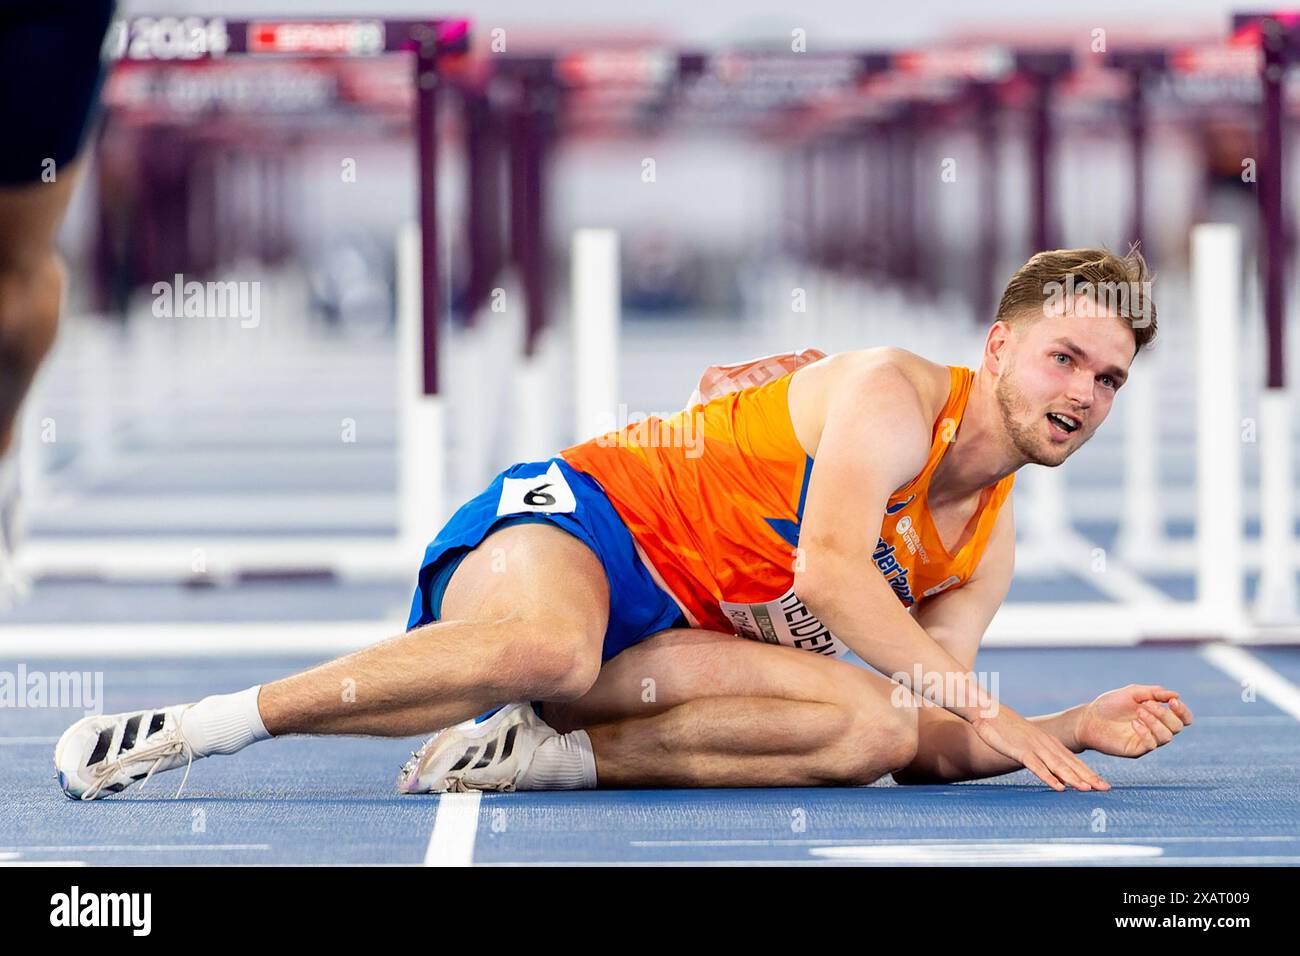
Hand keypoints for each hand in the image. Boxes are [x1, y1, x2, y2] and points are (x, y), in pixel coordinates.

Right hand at [971, 706, 1109, 791]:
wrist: (988, 711)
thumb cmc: (1006, 728)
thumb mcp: (1027, 740)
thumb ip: (1039, 753)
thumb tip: (1049, 767)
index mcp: (1049, 742)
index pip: (1073, 760)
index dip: (1089, 773)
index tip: (1103, 785)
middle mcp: (1046, 744)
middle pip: (1071, 763)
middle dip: (1089, 777)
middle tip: (1105, 789)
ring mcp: (1034, 747)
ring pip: (1058, 765)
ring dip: (1073, 778)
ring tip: (1088, 789)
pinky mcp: (1021, 750)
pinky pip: (1037, 766)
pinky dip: (1049, 777)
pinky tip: (1058, 787)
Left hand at [1075, 684, 1191, 757]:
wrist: (1088, 718)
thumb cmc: (1110, 705)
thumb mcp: (1132, 693)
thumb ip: (1153, 693)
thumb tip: (1176, 695)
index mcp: (1158, 715)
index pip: (1183, 718)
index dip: (1183, 710)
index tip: (1172, 701)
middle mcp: (1156, 729)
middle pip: (1177, 727)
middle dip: (1165, 714)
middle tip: (1146, 704)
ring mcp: (1147, 740)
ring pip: (1167, 737)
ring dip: (1156, 722)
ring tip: (1139, 711)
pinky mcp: (1137, 750)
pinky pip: (1151, 745)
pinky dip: (1145, 732)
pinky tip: (1134, 723)